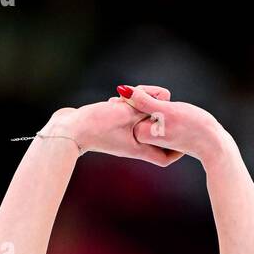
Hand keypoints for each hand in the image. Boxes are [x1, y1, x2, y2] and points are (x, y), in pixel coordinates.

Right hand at [56, 89, 185, 165]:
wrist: (68, 130)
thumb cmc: (97, 125)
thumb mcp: (126, 113)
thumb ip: (147, 104)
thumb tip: (166, 96)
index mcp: (138, 148)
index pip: (163, 158)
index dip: (176, 151)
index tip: (184, 139)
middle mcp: (131, 145)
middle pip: (153, 135)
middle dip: (159, 120)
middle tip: (168, 108)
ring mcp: (119, 137)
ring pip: (138, 121)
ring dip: (139, 106)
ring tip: (134, 95)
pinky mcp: (109, 127)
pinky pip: (125, 116)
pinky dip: (125, 105)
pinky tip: (117, 97)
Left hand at [119, 86, 225, 162]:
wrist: (211, 142)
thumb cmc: (192, 126)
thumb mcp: (167, 110)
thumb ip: (143, 101)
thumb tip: (122, 91)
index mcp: (140, 134)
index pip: (132, 102)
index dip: (146, 93)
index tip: (164, 101)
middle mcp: (144, 137)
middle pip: (140, 105)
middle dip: (153, 97)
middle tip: (170, 105)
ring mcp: (152, 135)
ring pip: (149, 106)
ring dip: (160, 100)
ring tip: (175, 111)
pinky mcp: (161, 133)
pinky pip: (157, 111)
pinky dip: (165, 105)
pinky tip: (176, 114)